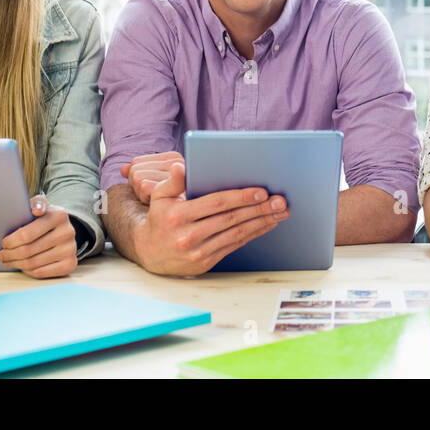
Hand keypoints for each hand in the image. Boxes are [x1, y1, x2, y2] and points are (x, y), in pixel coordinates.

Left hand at [0, 195, 78, 278]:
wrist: (63, 230)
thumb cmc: (44, 218)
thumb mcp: (40, 206)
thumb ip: (36, 203)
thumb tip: (36, 210)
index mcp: (59, 215)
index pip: (26, 234)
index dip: (10, 241)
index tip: (3, 243)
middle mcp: (67, 232)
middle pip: (28, 251)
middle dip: (9, 254)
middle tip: (1, 254)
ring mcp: (70, 249)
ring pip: (32, 264)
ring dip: (15, 264)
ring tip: (8, 260)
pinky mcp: (70, 264)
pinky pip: (41, 273)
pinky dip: (27, 271)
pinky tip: (22, 266)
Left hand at [120, 151, 183, 204]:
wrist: (182, 222)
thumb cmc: (167, 202)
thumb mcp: (150, 184)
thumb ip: (137, 173)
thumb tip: (122, 169)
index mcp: (173, 158)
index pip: (135, 162)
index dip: (135, 180)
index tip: (149, 187)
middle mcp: (177, 162)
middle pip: (134, 169)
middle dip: (137, 185)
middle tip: (152, 196)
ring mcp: (176, 173)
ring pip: (138, 177)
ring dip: (142, 193)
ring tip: (156, 199)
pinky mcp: (172, 184)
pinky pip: (144, 186)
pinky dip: (146, 197)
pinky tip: (157, 203)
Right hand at [132, 162, 289, 276]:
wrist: (148, 253)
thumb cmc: (160, 218)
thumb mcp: (159, 196)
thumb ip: (173, 181)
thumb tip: (182, 166)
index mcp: (178, 216)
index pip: (216, 203)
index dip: (241, 197)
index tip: (262, 191)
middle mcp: (188, 236)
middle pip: (231, 219)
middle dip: (259, 209)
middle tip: (280, 202)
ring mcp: (198, 251)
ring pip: (236, 234)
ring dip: (261, 223)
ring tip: (280, 213)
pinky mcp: (205, 263)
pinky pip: (233, 245)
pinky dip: (252, 234)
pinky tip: (265, 225)